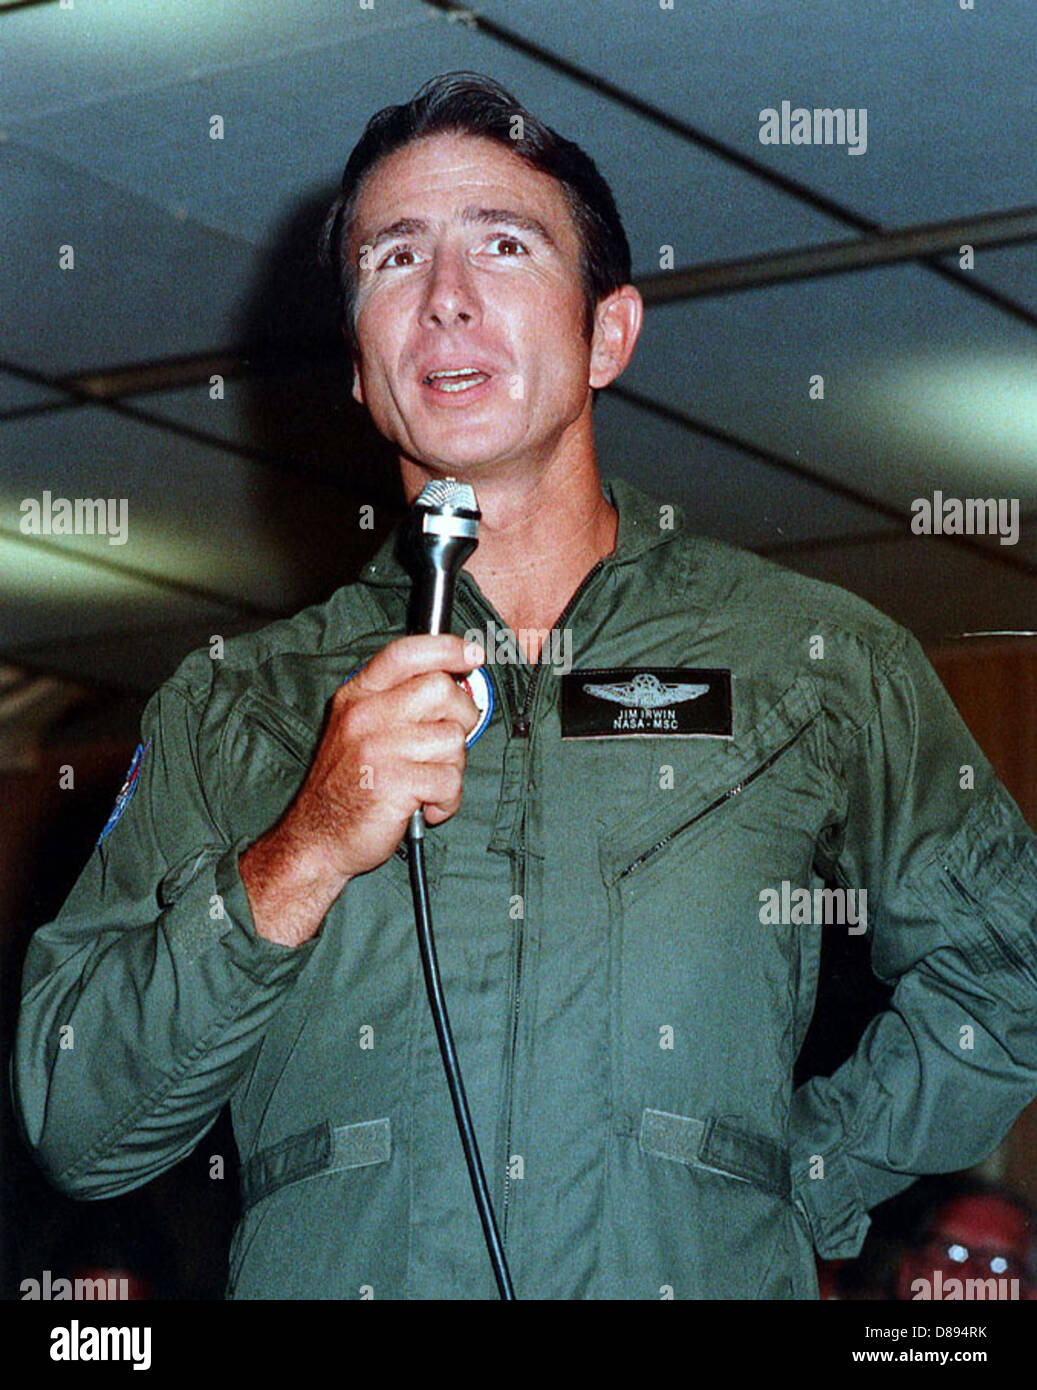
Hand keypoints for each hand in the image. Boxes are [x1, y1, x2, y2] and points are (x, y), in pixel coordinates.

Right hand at [239, 634, 481, 943]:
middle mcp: (365, 715)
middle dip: (462, 716)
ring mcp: (377, 748)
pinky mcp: (393, 783)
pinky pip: (450, 781)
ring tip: (426, 784)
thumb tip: (459, 684)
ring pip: (452, 739)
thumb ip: (399, 702)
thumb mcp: (359, 728)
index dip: (447, 648)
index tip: (472, 656)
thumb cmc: (348, 784)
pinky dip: (447, 800)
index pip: (406, 652)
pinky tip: (425, 806)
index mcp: (357, 696)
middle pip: (441, 690)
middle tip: (447, 743)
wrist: (316, 839)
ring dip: (452, 768)